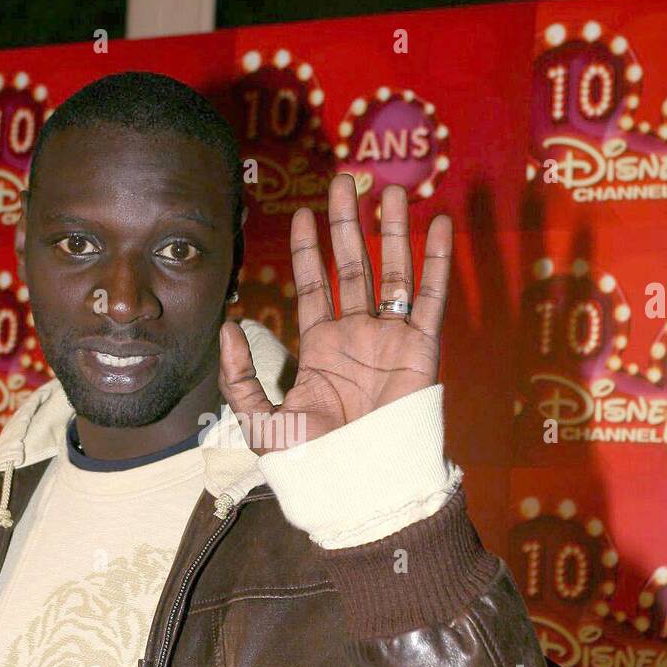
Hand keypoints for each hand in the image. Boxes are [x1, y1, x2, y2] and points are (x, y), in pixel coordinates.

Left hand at [218, 172, 452, 454]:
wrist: (359, 485)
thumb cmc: (312, 463)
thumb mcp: (261, 421)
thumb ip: (239, 377)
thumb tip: (230, 325)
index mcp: (321, 349)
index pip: (314, 287)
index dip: (307, 251)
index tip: (301, 215)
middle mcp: (357, 336)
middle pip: (353, 266)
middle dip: (348, 224)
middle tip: (345, 181)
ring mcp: (391, 339)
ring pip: (393, 273)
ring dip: (392, 231)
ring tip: (391, 189)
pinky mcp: (422, 348)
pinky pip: (431, 297)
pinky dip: (436, 261)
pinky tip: (435, 225)